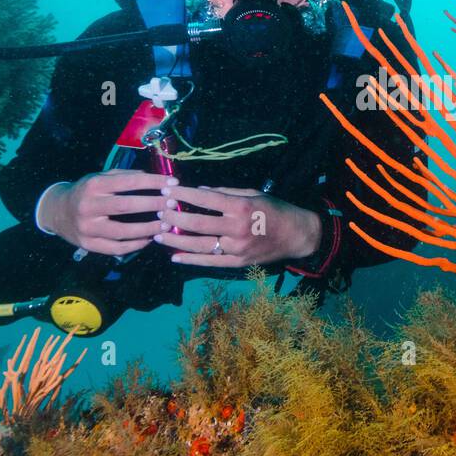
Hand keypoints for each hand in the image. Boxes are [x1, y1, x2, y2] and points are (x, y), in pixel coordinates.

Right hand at [38, 170, 175, 254]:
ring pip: (122, 232)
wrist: (56, 211)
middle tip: (172, 204)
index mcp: (93, 186)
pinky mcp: (88, 245)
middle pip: (125, 206)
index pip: (128, 182)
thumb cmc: (85, 191)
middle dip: (152, 205)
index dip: (152, 182)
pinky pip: (116, 248)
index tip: (172, 182)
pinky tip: (149, 239)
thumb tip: (152, 177)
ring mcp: (87, 228)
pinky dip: (135, 245)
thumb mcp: (100, 178)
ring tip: (166, 224)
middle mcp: (88, 206)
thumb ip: (124, 176)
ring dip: (147, 229)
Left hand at [153, 185, 321, 267]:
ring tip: (158, 234)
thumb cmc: (275, 210)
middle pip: (198, 223)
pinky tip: (174, 256)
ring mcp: (237, 248)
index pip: (205, 199)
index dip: (184, 195)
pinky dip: (190, 260)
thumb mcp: (253, 194)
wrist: (298, 235)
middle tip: (159, 212)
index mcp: (241, 207)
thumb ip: (226, 193)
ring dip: (176, 240)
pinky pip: (209, 262)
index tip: (167, 191)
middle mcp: (237, 228)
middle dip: (174, 217)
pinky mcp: (237, 263)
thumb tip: (199, 191)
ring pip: (199, 245)